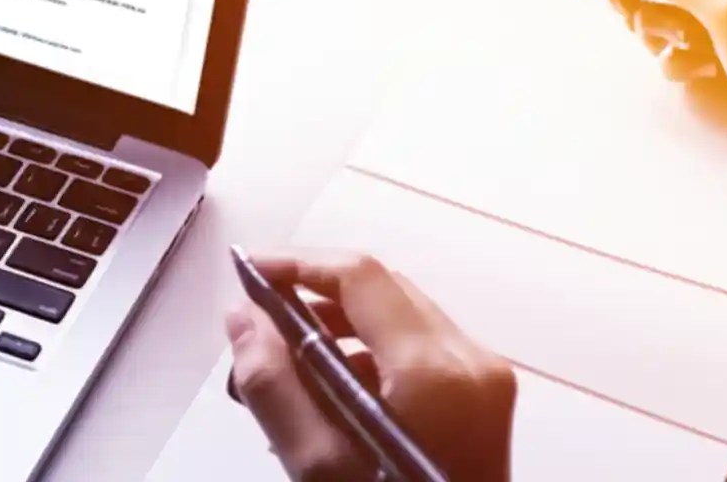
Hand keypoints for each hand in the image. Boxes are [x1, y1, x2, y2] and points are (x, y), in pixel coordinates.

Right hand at [225, 251, 515, 481]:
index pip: (360, 276)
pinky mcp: (483, 398)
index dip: (298, 265)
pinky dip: (368, 354)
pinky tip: (330, 395)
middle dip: (313, 296)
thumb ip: (273, 385)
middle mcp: (471, 362)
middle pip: (381, 289)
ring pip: (398, 315)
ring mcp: (484, 380)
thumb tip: (242, 321)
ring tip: (285, 365)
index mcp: (435, 372)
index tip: (250, 274)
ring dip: (338, 325)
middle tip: (258, 324)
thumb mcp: (318, 468)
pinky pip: (417, 349)